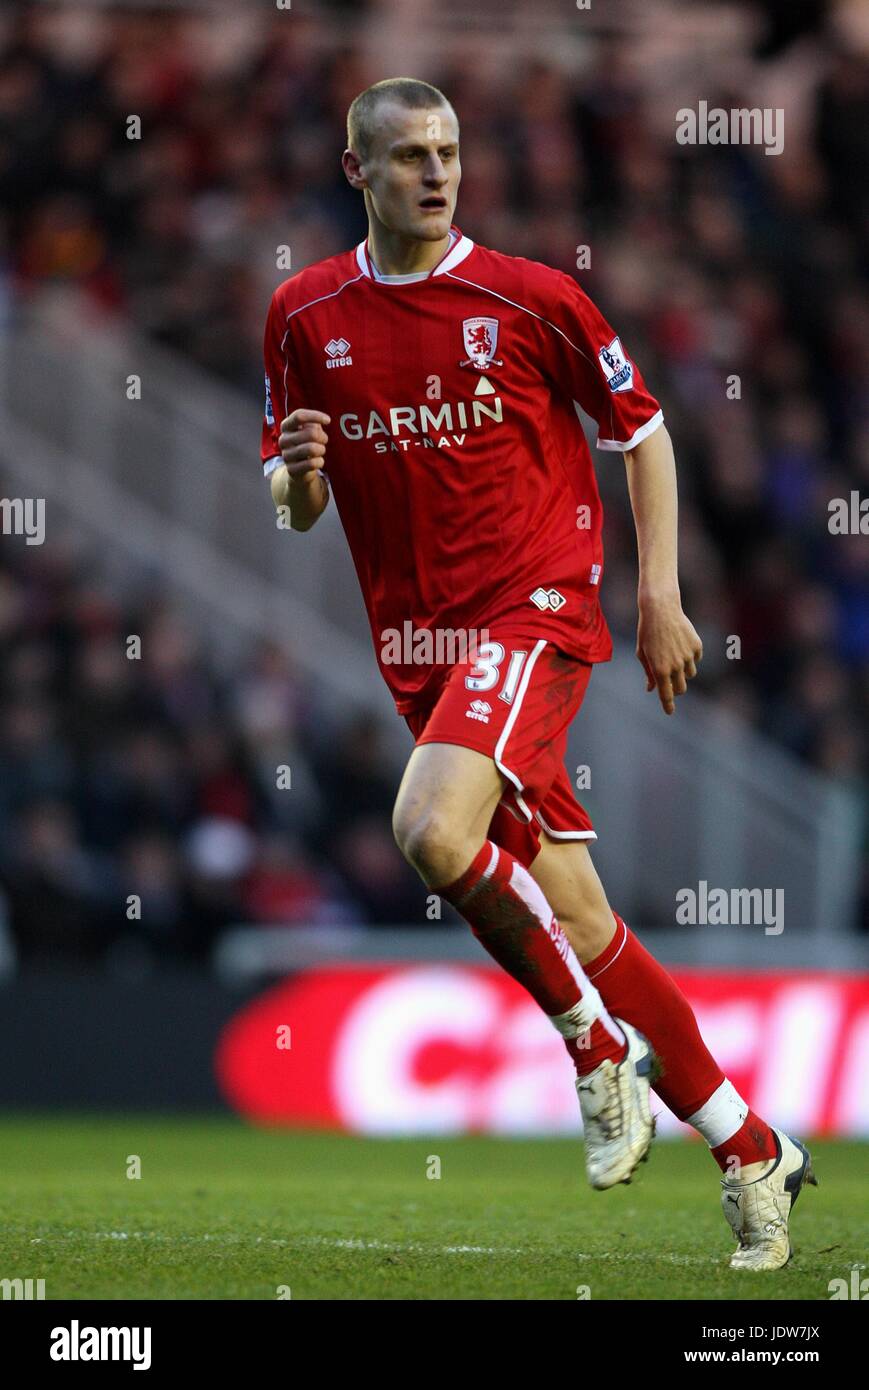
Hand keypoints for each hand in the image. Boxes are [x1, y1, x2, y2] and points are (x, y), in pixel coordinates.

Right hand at [279, 409, 330, 482]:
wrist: (299, 469)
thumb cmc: (306, 444)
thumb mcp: (309, 430)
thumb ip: (313, 424)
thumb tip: (322, 421)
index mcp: (286, 426)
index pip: (299, 416)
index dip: (315, 416)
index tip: (328, 420)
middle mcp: (283, 440)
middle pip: (310, 433)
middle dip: (323, 437)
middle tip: (324, 441)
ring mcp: (286, 455)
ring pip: (312, 448)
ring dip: (321, 449)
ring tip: (320, 451)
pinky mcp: (292, 469)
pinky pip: (311, 463)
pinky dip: (320, 462)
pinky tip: (319, 461)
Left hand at [636, 596, 701, 715]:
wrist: (661, 609)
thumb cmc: (647, 631)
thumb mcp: (642, 653)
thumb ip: (648, 673)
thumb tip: (651, 689)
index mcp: (659, 669)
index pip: (665, 695)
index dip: (668, 706)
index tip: (669, 712)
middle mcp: (675, 666)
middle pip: (681, 688)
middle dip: (675, 689)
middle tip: (670, 681)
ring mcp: (688, 656)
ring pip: (690, 674)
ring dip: (683, 672)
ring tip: (674, 656)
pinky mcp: (697, 646)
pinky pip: (696, 659)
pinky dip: (690, 657)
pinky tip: (681, 645)